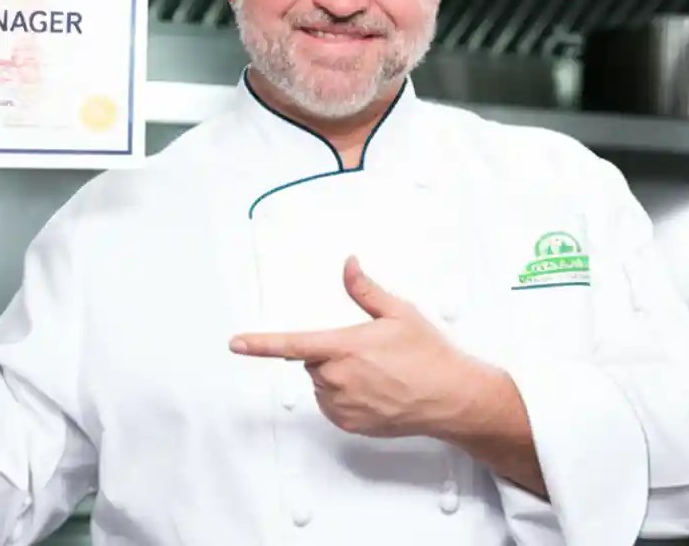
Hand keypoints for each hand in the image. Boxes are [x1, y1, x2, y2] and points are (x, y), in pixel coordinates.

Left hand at [229, 256, 483, 437]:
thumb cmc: (428, 355)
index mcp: (345, 347)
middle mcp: (338, 378)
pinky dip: (345, 397)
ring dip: (337, 376)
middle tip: (369, 352)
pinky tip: (375, 391)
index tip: (237, 343)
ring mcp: (342, 405)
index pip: (292, 344)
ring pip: (322, 384)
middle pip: (313, 361)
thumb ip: (365, 290)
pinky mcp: (349, 424)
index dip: (260, 344)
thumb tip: (349, 265)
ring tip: (377, 373)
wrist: (451, 397)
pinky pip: (333, 406)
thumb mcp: (399, 313)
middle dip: (331, 353)